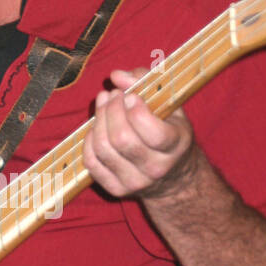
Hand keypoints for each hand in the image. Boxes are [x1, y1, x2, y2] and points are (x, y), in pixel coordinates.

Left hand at [83, 67, 196, 200]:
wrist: (172, 176)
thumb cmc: (169, 130)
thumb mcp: (168, 104)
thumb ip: (145, 81)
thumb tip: (117, 76)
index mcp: (176, 146)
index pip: (153, 133)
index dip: (136, 110)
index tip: (129, 96)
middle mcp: (157, 168)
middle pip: (123, 139)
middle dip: (112, 111)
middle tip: (113, 95)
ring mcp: (135, 182)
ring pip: (104, 150)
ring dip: (98, 121)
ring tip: (103, 103)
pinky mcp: (116, 190)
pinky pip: (92, 163)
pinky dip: (89, 141)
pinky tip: (96, 127)